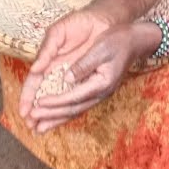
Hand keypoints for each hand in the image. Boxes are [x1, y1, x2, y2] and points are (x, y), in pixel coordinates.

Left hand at [20, 19, 157, 132]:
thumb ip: (84, 64)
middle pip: (73, 109)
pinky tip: (53, 117)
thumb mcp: (101, 48)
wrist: (136, 41)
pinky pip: (77, 105)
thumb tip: (66, 78)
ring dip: (56, 120)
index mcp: (102, 84)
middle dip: (51, 115)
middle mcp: (100, 93)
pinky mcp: (95, 90)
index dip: (55, 102)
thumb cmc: (118, 41)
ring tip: (38, 128)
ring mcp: (99, 94)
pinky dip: (63, 113)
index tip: (38, 103)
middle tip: (32, 120)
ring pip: (74, 111)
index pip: (74, 97)